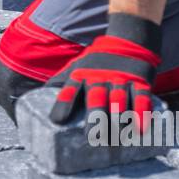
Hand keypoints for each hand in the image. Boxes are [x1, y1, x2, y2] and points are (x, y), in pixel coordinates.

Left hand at [46, 13, 161, 130]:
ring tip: (117, 137)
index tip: (57, 120)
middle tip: (92, 137)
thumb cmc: (96, 63)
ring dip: (118, 119)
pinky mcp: (140, 81)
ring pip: (118, 100)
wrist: (127, 41)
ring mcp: (120, 79)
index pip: (69, 89)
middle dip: (94, 117)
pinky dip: (142, 113)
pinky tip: (141, 129)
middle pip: (96, 98)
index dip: (63, 103)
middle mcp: (99, 78)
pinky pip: (141, 97)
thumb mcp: (76, 68)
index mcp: (81, 76)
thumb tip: (37, 99)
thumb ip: (60, 83)